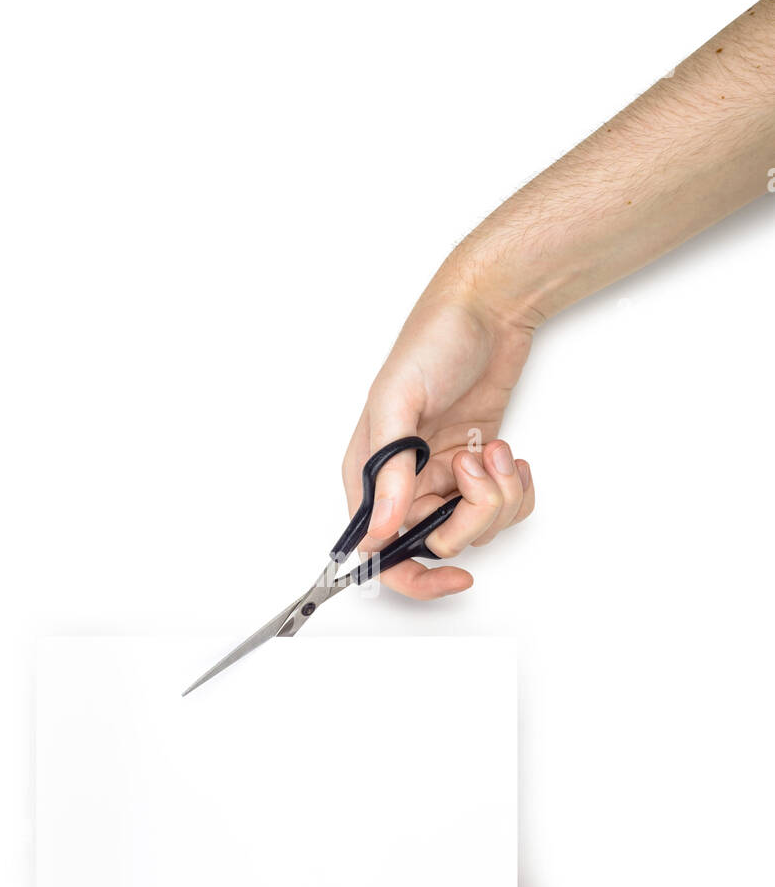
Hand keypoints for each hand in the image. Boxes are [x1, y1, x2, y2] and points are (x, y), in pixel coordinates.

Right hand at [342, 286, 534, 597]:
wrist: (488, 309)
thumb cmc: (432, 341)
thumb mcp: (400, 401)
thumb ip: (391, 468)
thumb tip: (382, 526)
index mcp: (371, 472)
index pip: (379, 550)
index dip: (413, 576)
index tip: (453, 577)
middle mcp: (406, 481)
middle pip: (439, 542)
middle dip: (472, 514)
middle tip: (477, 466)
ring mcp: (446, 476)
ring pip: (477, 527)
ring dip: (498, 495)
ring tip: (495, 448)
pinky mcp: (481, 466)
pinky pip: (503, 507)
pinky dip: (516, 489)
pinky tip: (511, 454)